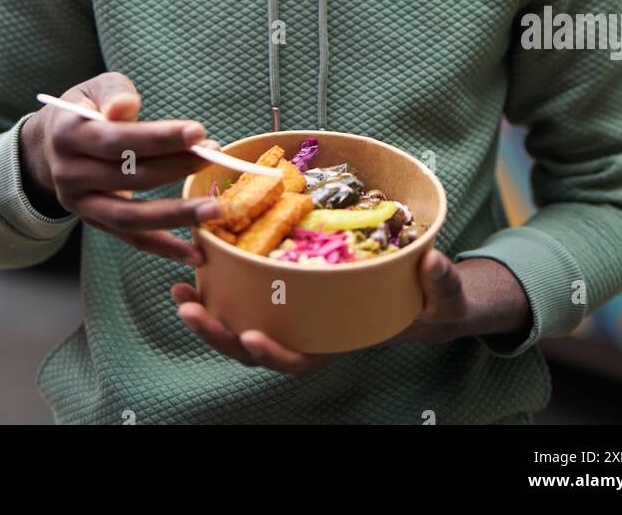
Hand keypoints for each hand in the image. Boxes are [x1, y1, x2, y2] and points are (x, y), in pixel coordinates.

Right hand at [18, 71, 222, 265]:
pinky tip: (196, 253)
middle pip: (129, 177)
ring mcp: (80, 204)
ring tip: (213, 208)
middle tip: (214, 156)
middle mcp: (69, 174)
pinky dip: (164, 247)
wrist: (52, 144)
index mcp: (68, 135)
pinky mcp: (95, 222)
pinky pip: (132, 238)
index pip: (117, 140)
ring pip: (130, 216)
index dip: (158, 138)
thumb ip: (114, 93)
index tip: (198, 132)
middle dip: (177, 167)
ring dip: (175, 215)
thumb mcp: (96, 88)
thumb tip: (125, 108)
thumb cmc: (87, 108)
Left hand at [171, 250, 530, 369]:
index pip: (301, 360)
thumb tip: (432, 262)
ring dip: (209, 313)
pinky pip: (247, 296)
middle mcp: (310, 334)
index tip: (250, 338)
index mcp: (339, 341)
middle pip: (256, 347)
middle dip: (220, 334)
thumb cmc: (431, 299)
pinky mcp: (284, 294)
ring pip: (241, 325)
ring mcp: (293, 317)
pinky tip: (196, 269)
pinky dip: (219, 288)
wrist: (419, 293)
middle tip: (191, 310)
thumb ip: (439, 282)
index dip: (273, 354)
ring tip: (179, 292)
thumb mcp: (442, 293)